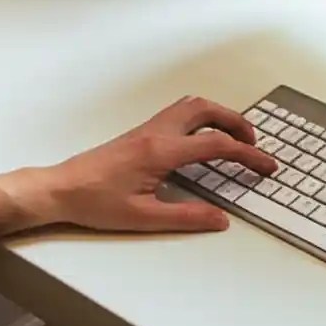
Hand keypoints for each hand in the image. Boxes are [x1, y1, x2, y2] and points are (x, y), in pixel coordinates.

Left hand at [0, 96, 276, 232]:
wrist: (59, 189)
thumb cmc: (96, 203)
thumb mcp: (143, 218)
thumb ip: (186, 217)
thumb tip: (221, 219)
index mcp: (162, 151)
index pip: (216, 145)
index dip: (247, 155)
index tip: (266, 166)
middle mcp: (157, 132)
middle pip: (207, 110)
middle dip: (237, 123)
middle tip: (253, 144)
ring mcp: (148, 128)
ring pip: (192, 106)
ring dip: (219, 115)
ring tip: (233, 137)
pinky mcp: (141, 132)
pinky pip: (179, 113)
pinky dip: (202, 118)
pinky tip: (203, 139)